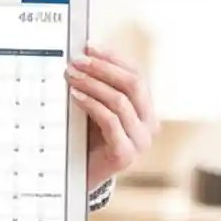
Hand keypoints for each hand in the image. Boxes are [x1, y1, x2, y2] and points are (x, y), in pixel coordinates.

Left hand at [65, 42, 156, 189]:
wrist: (82, 175)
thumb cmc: (89, 137)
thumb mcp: (96, 108)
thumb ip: (98, 86)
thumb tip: (83, 54)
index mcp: (146, 108)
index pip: (136, 74)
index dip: (113, 57)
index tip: (89, 46)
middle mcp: (149, 123)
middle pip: (133, 84)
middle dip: (103, 68)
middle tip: (77, 60)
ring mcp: (140, 141)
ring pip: (120, 101)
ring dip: (93, 84)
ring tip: (71, 76)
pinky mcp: (125, 154)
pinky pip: (110, 121)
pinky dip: (91, 104)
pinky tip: (75, 95)